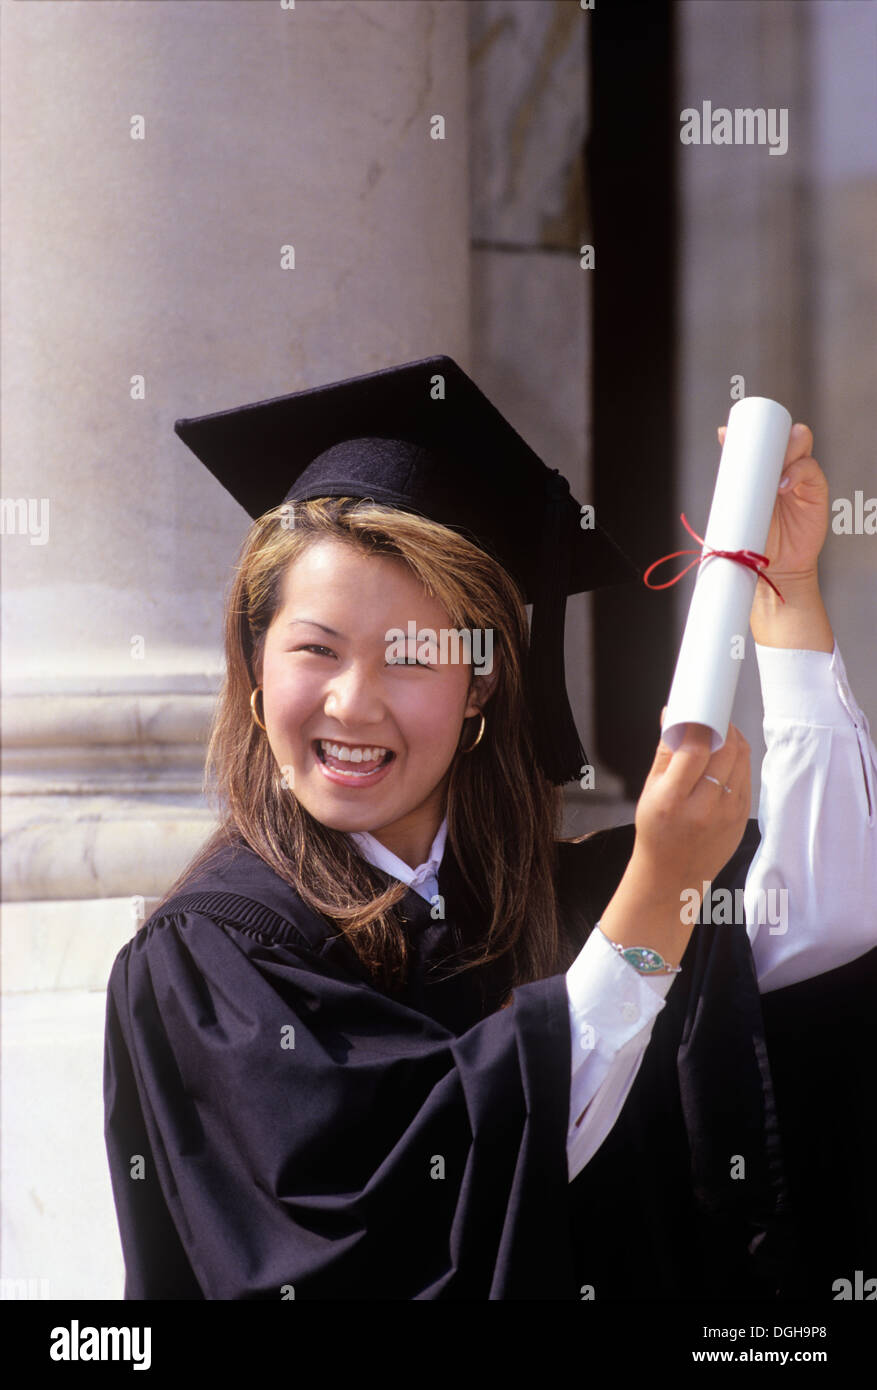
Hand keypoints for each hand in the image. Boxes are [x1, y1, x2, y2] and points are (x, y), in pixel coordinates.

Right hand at [630, 717, 750, 900]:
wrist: (672, 876)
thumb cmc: (656, 833)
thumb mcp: (649, 792)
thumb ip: (665, 753)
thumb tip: (672, 716)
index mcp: (673, 800)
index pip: (696, 751)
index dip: (702, 725)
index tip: (700, 713)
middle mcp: (704, 808)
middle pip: (727, 751)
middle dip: (722, 727)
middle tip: (713, 719)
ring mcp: (728, 815)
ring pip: (741, 760)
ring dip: (733, 740)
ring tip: (719, 735)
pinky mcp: (742, 818)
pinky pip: (745, 777)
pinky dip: (737, 761)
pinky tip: (724, 760)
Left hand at [718, 421, 828, 580]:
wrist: (775, 567)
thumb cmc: (753, 537)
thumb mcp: (736, 508)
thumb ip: (731, 481)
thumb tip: (719, 442)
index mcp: (763, 466)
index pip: (760, 438)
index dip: (747, 430)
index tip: (726, 435)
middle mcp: (783, 464)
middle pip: (783, 433)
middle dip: (771, 435)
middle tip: (754, 452)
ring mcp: (800, 474)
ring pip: (800, 442)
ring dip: (785, 449)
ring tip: (769, 472)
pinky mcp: (815, 488)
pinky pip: (811, 468)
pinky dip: (797, 472)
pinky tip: (782, 485)